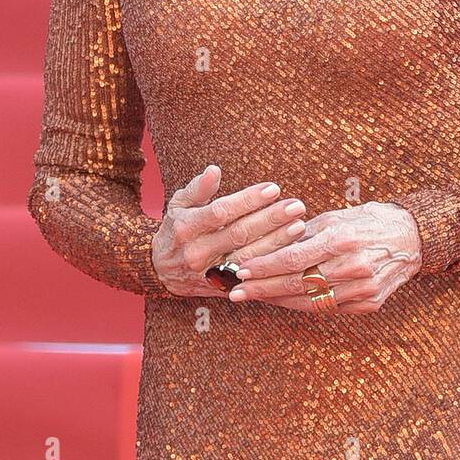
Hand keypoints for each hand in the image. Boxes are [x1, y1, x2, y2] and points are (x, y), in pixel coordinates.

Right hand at [152, 165, 307, 297]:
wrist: (160, 270)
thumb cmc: (176, 229)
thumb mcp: (179, 205)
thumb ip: (198, 188)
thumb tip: (214, 170)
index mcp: (187, 227)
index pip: (221, 212)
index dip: (248, 201)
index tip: (273, 188)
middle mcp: (197, 252)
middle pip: (238, 235)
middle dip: (270, 219)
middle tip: (297, 205)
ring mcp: (209, 273)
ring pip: (247, 258)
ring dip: (276, 242)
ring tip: (299, 225)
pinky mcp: (220, 289)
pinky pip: (249, 277)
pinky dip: (269, 264)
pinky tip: (289, 251)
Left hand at [227, 201, 423, 312]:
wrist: (411, 238)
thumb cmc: (367, 221)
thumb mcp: (335, 217)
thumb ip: (303, 234)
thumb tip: (266, 246)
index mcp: (342, 240)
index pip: (294, 259)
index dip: (265, 267)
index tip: (241, 270)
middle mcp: (354, 267)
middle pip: (298, 284)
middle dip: (263, 289)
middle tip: (236, 292)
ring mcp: (363, 289)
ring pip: (311, 302)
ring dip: (279, 301)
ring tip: (254, 298)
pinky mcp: (370, 304)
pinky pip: (328, 308)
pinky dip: (303, 305)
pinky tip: (284, 302)